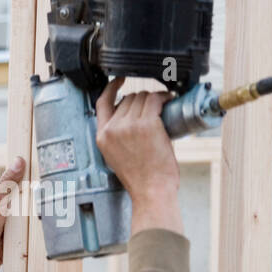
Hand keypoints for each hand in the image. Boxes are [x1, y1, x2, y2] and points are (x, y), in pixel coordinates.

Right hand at [95, 78, 179, 197]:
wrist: (151, 191)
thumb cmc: (141, 178)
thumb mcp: (117, 156)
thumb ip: (118, 135)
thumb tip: (133, 116)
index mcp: (103, 136)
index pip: (102, 103)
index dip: (111, 88)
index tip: (120, 80)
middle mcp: (113, 128)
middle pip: (128, 99)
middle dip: (142, 100)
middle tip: (155, 106)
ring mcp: (130, 125)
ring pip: (142, 97)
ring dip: (154, 98)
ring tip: (164, 104)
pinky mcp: (147, 124)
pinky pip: (155, 100)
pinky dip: (164, 98)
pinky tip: (169, 100)